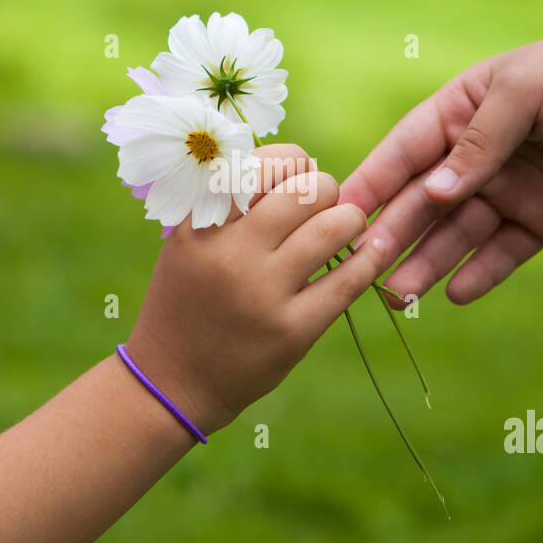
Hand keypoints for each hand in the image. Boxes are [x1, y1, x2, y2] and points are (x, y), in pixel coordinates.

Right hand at [126, 144, 386, 433]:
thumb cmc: (186, 300)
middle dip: (327, 189)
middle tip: (327, 203)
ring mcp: (262, 293)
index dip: (294, 162)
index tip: (299, 177)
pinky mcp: (291, 331)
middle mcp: (230, 253)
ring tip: (348, 225)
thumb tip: (302, 169)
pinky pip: (348, 281)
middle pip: (306, 190)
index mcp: (200, 222)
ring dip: (351, 219)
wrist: (171, 380)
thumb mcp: (188, 242)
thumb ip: (230, 205)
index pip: (265, 164)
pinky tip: (371, 252)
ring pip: (332, 228)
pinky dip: (369, 259)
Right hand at [340, 13, 542, 305]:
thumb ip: (479, 143)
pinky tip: (457, 294)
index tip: (333, 218)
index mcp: (454, 115)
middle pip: (421, 204)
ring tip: (400, 297)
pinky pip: (504, 253)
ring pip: (456, 236)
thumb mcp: (522, 93)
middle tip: (363, 272)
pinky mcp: (541, 219)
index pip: (399, 156)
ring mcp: (505, 192)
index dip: (368, 187)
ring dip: (427, 264)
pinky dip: (481, 274)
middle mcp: (471, 159)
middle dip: (391, 237)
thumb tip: (436, 192)